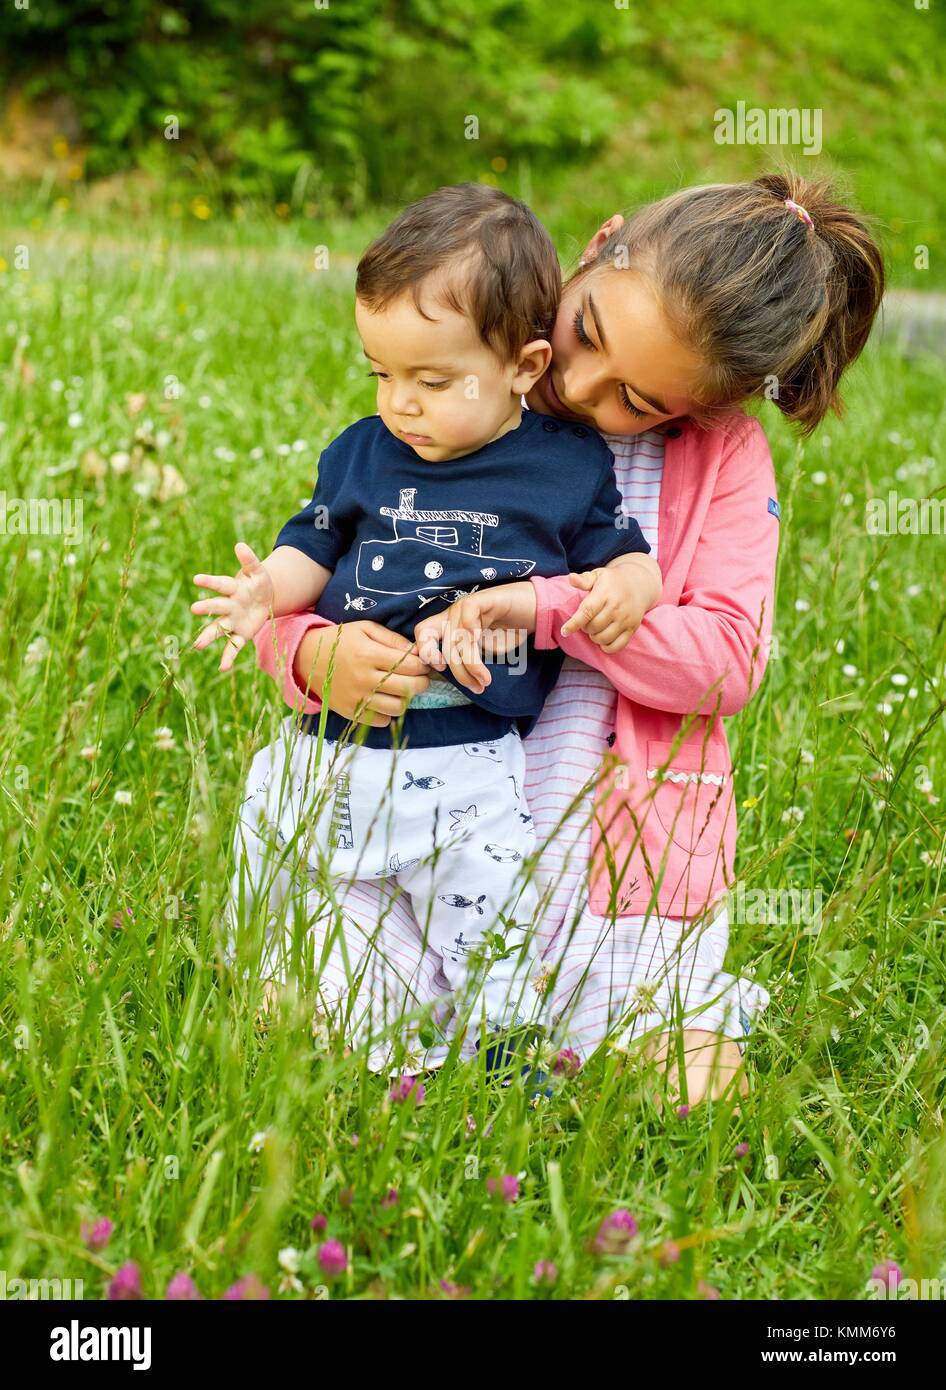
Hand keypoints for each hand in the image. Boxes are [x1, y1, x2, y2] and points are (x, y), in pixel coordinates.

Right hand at [192, 542, 273, 671]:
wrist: (265, 599)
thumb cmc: (258, 582)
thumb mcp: (258, 571)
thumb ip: (250, 560)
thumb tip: (240, 545)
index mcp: (233, 589)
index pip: (220, 584)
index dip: (209, 581)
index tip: (196, 579)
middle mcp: (229, 606)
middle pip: (217, 607)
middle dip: (207, 608)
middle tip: (194, 609)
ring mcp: (233, 621)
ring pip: (219, 629)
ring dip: (209, 636)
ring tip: (197, 645)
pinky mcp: (240, 634)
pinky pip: (233, 646)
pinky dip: (228, 658)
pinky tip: (222, 669)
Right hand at [293, 620, 432, 726]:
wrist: (306, 658)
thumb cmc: (340, 640)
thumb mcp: (365, 629)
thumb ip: (392, 638)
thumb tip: (417, 651)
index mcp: (368, 654)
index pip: (410, 665)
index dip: (423, 665)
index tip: (424, 664)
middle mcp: (364, 678)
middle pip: (408, 688)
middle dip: (422, 683)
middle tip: (421, 678)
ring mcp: (357, 698)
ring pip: (397, 708)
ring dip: (407, 700)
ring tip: (403, 690)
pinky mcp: (350, 711)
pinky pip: (381, 720)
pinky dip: (388, 713)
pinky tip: (385, 700)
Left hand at [414, 582, 536, 692]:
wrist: (534, 612)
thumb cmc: (508, 632)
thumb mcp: (483, 652)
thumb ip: (468, 661)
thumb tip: (466, 681)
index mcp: (449, 627)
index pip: (423, 633)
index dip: (425, 651)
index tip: (440, 668)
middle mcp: (454, 615)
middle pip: (445, 646)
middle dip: (460, 672)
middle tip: (477, 686)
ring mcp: (467, 606)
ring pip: (459, 637)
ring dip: (472, 664)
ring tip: (486, 680)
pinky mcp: (482, 599)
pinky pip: (469, 610)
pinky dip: (470, 626)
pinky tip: (479, 639)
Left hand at [560, 556, 658, 651]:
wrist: (639, 584)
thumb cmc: (612, 581)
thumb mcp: (598, 575)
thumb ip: (584, 579)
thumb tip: (571, 578)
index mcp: (605, 594)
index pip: (587, 611)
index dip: (574, 624)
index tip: (564, 631)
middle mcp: (616, 607)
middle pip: (593, 627)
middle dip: (584, 628)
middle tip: (586, 622)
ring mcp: (626, 619)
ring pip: (604, 638)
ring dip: (594, 637)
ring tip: (594, 629)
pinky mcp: (632, 628)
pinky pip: (617, 646)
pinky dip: (607, 647)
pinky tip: (603, 639)